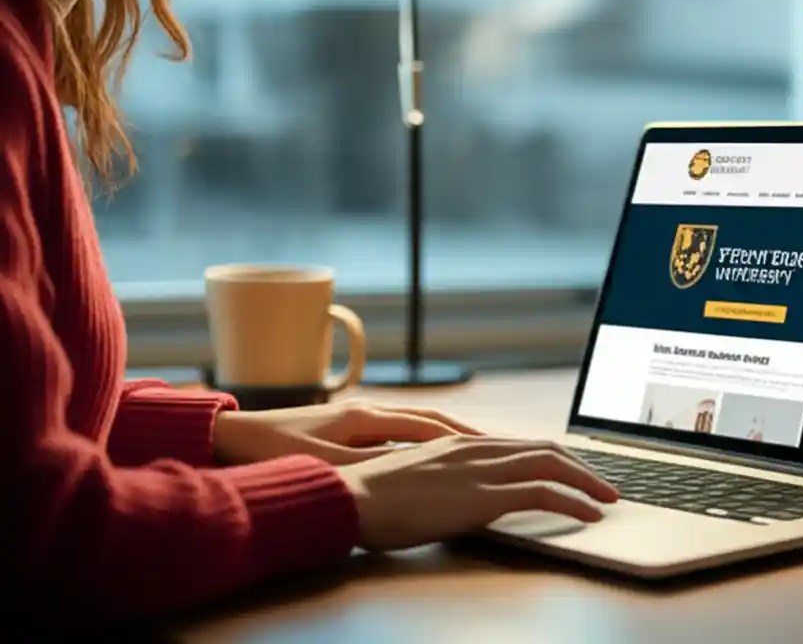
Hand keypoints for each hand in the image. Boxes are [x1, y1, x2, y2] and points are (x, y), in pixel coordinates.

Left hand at [213, 399, 483, 465]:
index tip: (494, 447)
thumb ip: (370, 466)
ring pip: (410, 424)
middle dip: (461, 432)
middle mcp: (366, 411)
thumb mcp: (325, 464)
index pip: (428, 426)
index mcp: (366, 417)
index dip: (463, 438)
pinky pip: (393, 432)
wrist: (229, 435)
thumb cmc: (273, 451)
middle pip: (426, 419)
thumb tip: (413, 468)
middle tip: (495, 444)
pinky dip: (417, 440)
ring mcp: (353, 417)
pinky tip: (421, 452)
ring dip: (441, 434)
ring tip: (468, 446)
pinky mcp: (340, 427)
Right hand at [337, 436, 619, 550]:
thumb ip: (443, 480)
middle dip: (580, 465)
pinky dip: (574, 501)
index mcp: (460, 442)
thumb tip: (459, 493)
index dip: (555, 456)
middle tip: (604, 482)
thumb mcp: (413, 480)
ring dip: (587, 481)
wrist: (347, 498)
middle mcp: (476, 448)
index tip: (575, 469)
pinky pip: (543, 493)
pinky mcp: (482, 496)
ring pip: (552, 465)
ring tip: (609, 497)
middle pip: (545, 448)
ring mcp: (481, 470)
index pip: (522, 443)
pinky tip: (590, 513)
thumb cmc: (368, 497)